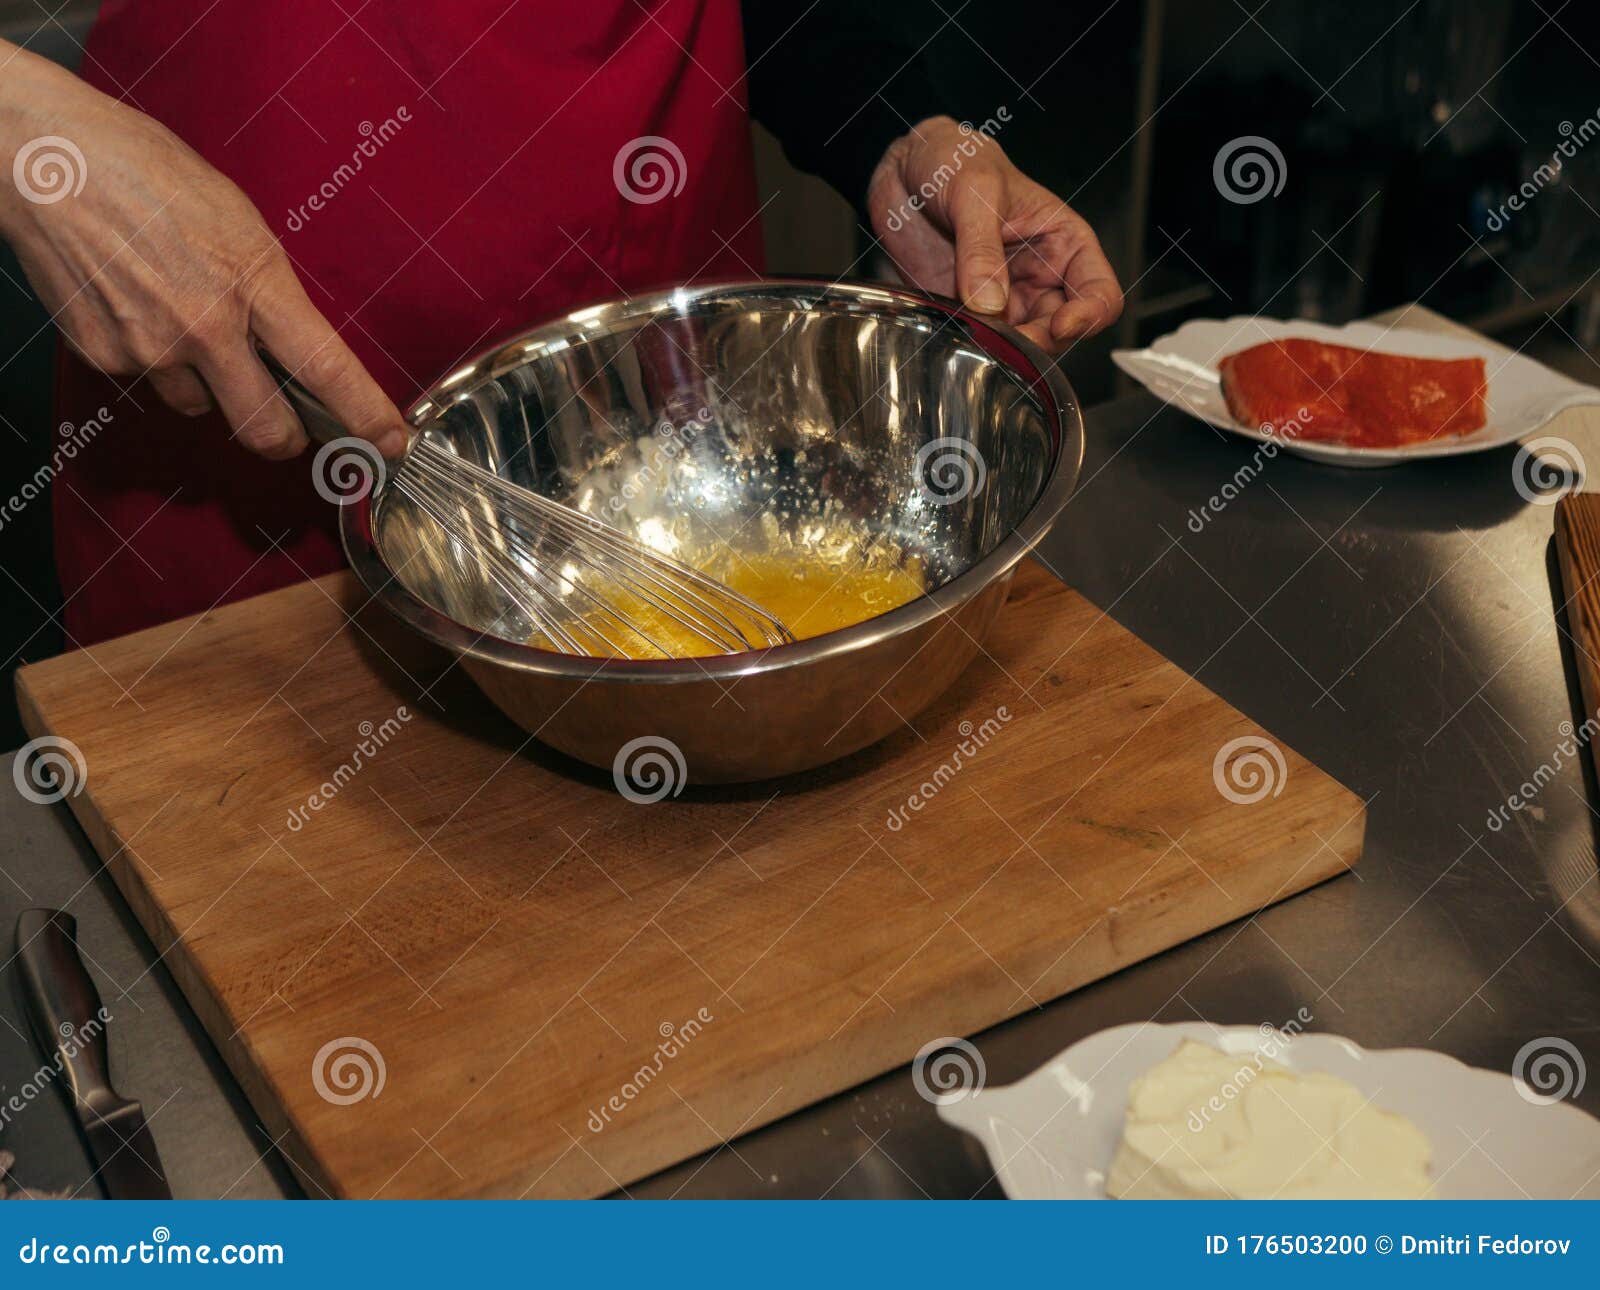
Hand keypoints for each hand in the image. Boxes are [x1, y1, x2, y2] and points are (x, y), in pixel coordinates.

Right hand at [0, 42, 406, 459]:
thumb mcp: (240, 221)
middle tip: (290, 423)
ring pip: (204, 407)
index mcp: (254, 282)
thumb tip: (299, 351)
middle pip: (268, 431)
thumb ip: (272, 292)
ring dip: (209, 386)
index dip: (366, 416)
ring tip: (183, 319)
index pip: (327, 370)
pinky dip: (155, 361)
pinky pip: (151, 384)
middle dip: (285, 437)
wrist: (44, 160)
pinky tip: (138, 307)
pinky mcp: (106, 357)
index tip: (391, 443)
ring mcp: (151, 348)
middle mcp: (205, 327)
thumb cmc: (148, 173)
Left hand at [869, 115, 1123, 352]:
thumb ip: (981, 247)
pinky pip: (982, 343)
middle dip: (1038, 343)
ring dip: (1005, 352)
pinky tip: (958, 336)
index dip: (1088, 317)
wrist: (908, 170)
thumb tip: (991, 303)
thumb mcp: (974, 190)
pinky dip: (974, 348)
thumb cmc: (955, 161)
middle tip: (1006, 343)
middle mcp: (1041, 277)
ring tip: (977, 338)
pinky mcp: (970, 312)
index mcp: (1064, 242)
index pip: (1100, 293)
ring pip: (1023, 346)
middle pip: (1061, 332)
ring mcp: (1006, 299)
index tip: (1059, 326)